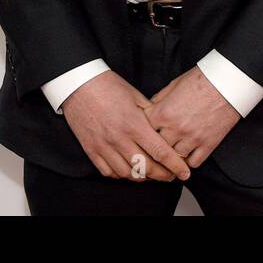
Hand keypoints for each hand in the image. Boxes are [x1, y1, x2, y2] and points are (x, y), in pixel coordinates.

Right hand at [59, 70, 191, 181]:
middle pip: (146, 167)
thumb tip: (163, 127)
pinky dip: (121, 175)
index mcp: (134, 124)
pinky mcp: (91, 150)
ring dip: (143, 177)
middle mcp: (119, 139)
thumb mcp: (136, 95)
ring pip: (127, 174)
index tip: (184, 172)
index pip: (160, 152)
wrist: (78, 84)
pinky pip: (108, 172)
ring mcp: (104, 146)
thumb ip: (151, 114)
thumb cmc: (108, 86)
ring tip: (152, 175)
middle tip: (171, 176)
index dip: (175, 165)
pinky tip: (129, 171)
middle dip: (163, 175)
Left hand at [143, 66, 240, 168]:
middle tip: (156, 147)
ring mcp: (192, 138)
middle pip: (157, 148)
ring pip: (174, 159)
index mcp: (164, 112)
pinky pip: (194, 163)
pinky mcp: (208, 144)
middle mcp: (176, 128)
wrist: (228, 83)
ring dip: (172, 156)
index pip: (144, 131)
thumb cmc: (201, 80)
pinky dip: (189, 162)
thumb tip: (149, 111)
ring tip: (171, 154)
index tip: (146, 133)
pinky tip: (187, 156)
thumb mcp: (173, 85)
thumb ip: (158, 100)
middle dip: (156, 146)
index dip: (144, 132)